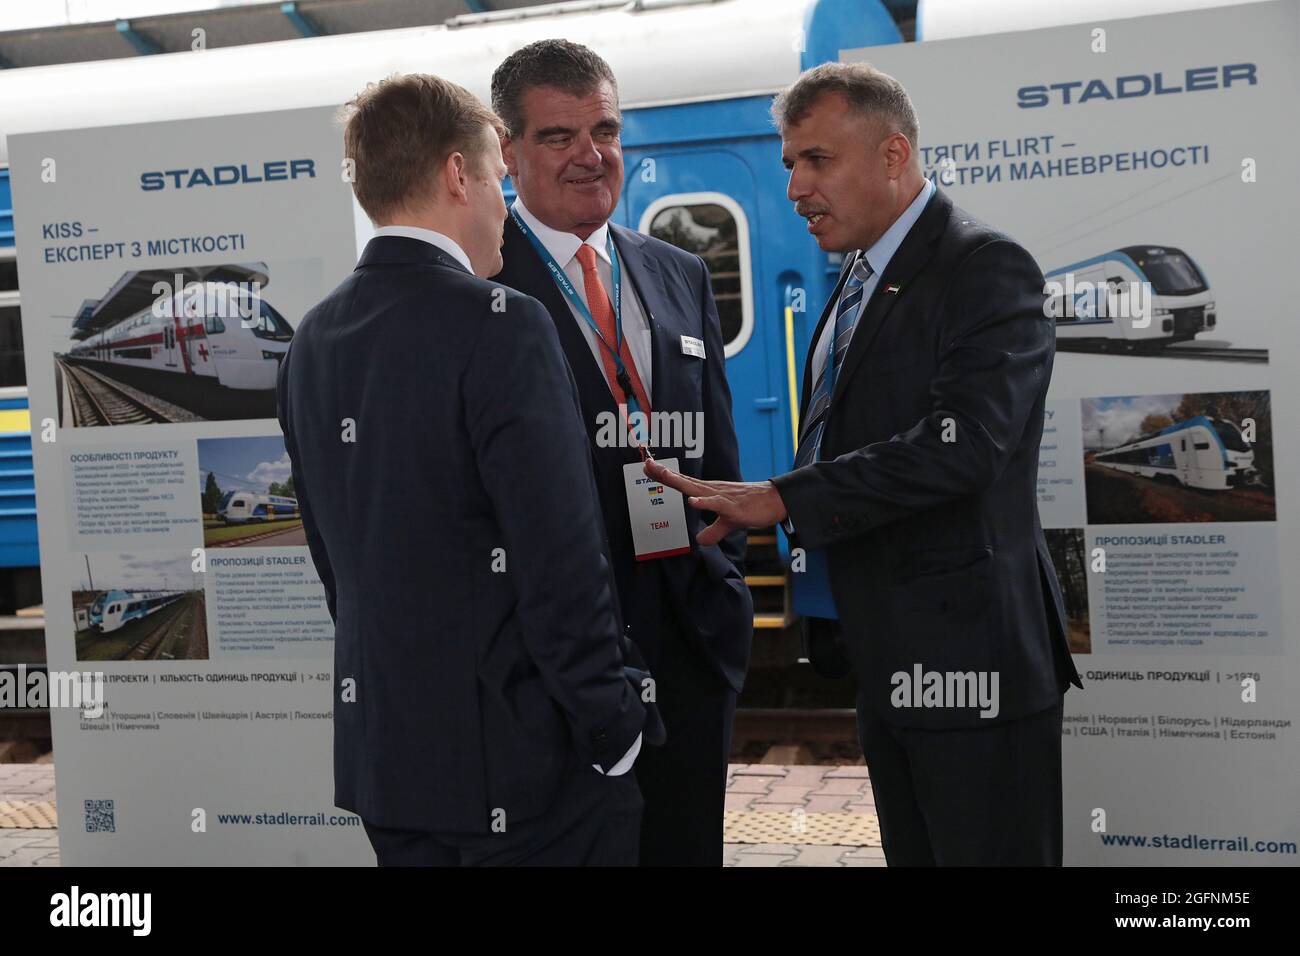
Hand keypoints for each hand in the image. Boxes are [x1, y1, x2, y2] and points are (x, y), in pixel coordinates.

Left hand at [642, 453, 786, 546]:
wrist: (775, 501)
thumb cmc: (752, 508)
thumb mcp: (728, 524)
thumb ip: (713, 531)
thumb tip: (700, 541)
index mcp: (709, 493)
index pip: (683, 483)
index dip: (665, 476)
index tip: (648, 466)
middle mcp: (712, 491)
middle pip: (684, 481)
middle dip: (664, 473)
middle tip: (647, 463)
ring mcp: (722, 497)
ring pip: (696, 488)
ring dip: (679, 482)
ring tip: (663, 474)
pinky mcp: (733, 507)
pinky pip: (716, 504)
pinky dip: (703, 503)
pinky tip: (692, 501)